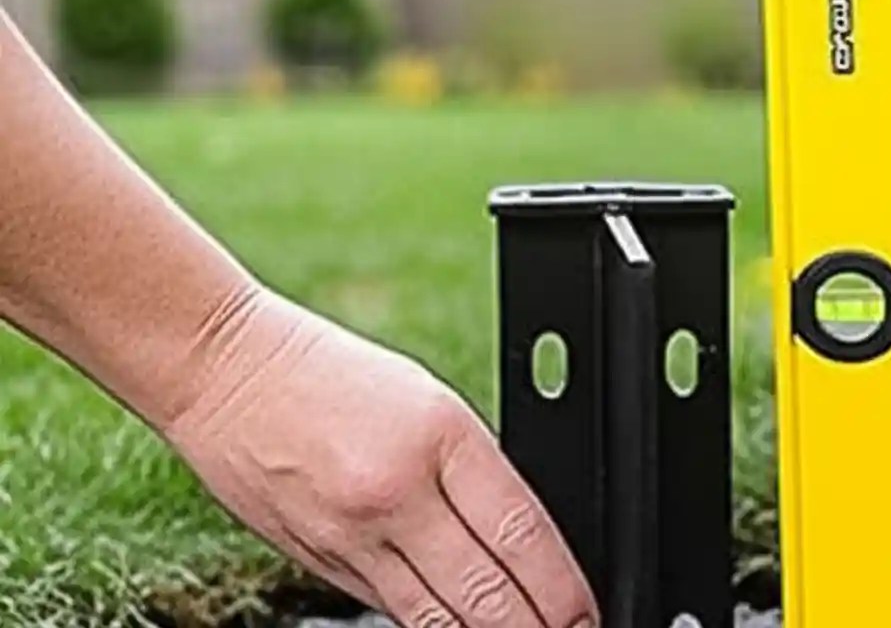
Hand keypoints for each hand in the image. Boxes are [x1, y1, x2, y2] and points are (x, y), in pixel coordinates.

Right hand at [166, 288, 597, 627]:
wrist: (224, 370)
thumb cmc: (332, 374)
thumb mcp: (430, 403)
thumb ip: (474, 473)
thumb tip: (519, 544)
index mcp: (440, 437)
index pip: (521, 533)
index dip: (563, 588)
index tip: (584, 611)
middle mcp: (396, 492)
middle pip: (485, 595)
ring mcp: (352, 535)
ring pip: (436, 621)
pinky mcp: (319, 562)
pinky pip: (390, 609)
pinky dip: (430, 627)